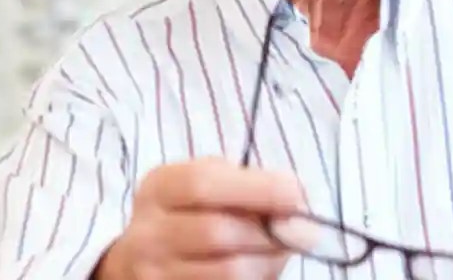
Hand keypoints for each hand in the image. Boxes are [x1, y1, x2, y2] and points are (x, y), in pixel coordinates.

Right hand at [95, 157, 307, 279]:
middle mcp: (148, 234)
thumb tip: (297, 201)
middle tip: (304, 228)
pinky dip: (258, 278)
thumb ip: (247, 185)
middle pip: (217, 232)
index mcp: (158, 189)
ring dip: (269, 260)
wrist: (150, 255)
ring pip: (229, 271)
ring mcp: (155, 274)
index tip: (296, 193)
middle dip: (269, 230)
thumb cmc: (196, 209)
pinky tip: (262, 265)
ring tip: (281, 248)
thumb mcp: (211, 183)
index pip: (202, 185)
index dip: (256, 188)